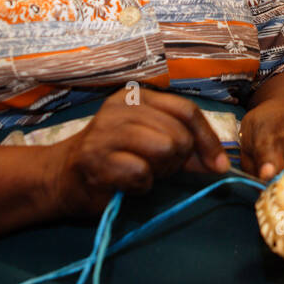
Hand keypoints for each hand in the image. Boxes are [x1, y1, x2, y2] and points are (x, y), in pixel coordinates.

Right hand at [54, 87, 230, 216]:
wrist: (61, 178)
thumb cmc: (114, 161)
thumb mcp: (152, 146)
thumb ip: (186, 149)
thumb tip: (222, 164)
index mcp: (138, 97)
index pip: (187, 110)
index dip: (208, 140)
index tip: (219, 166)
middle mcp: (122, 107)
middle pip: (178, 133)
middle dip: (178, 160)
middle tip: (158, 168)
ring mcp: (106, 130)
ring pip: (164, 148)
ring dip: (160, 170)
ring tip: (142, 172)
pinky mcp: (96, 158)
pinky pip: (142, 173)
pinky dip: (140, 186)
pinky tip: (125, 184)